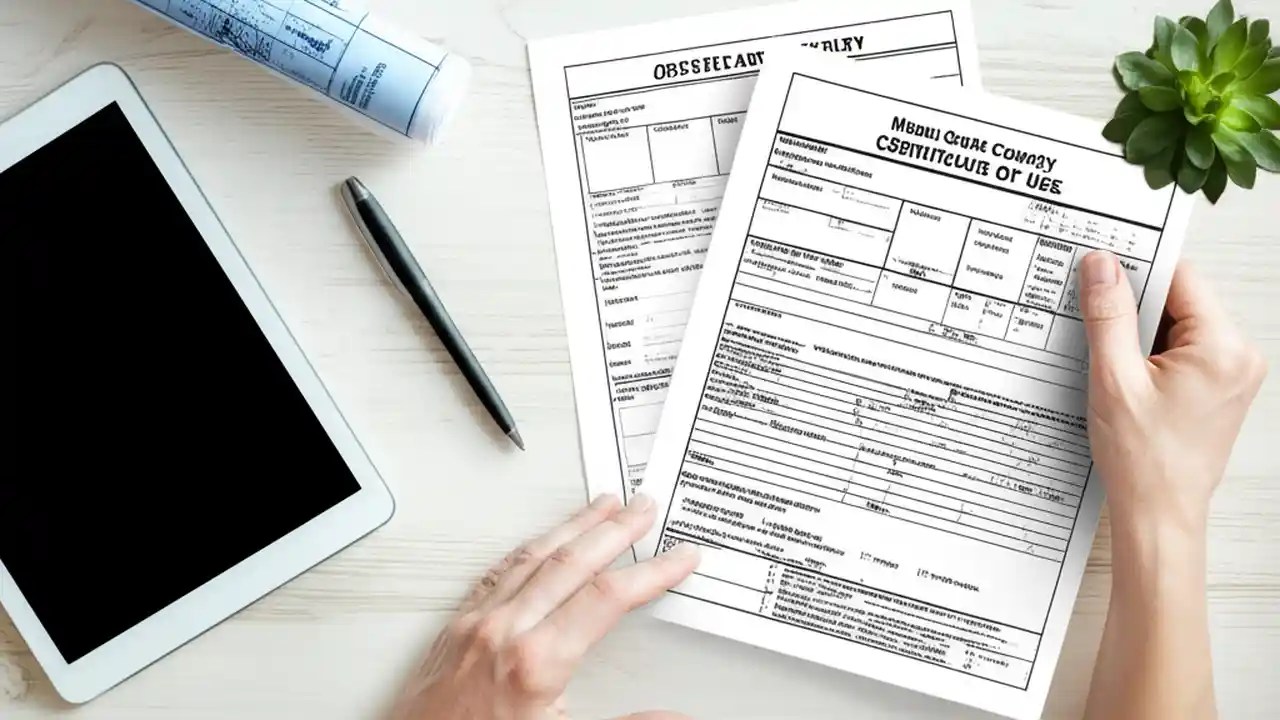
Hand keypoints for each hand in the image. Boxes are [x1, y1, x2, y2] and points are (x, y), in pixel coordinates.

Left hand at [390, 494, 699, 719]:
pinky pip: (498, 571)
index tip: (679, 558)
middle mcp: (503, 631)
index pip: (608, 598)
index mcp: (537, 662)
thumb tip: (673, 716)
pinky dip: (530, 547)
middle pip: (572, 562)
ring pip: (533, 556)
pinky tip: (542, 540)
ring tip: (601, 506)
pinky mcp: (454, 627)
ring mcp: (475, 623)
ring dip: (573, 526)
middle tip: (644, 508)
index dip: (652, 573)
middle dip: (615, 530)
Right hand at [1078, 250, 1266, 535]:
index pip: (1180, 278)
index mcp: (1223, 348)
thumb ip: (1108, 316)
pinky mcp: (1220, 386)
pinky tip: (1124, 374)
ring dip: (1139, 332)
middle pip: (1180, 300)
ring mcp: (1233, 372)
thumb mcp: (1114, 379)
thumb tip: (1102, 266)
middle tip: (1095, 319)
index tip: (1100, 269)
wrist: (1159, 514)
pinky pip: (1182, 349)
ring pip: (1178, 324)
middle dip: (1134, 306)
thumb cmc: (1144, 461)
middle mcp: (1239, 356)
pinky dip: (1150, 352)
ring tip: (1111, 361)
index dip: (1136, 271)